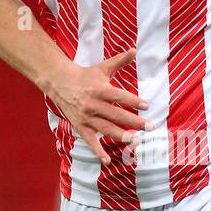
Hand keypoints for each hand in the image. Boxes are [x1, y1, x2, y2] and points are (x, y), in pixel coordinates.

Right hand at [46, 47, 150, 165]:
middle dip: (134, 121)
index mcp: (100, 89)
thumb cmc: (86, 75)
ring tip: (134, 140)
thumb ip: (120, 61)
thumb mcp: (103, 67)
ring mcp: (87, 117)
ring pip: (105, 128)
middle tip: (150, 127)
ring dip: (120, 135)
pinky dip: (98, 152)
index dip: (133, 101)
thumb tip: (135, 50)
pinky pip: (91, 141)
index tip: (147, 105)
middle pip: (116, 114)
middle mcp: (94, 104)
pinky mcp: (81, 126)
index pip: (120, 96)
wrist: (60, 83)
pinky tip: (108, 161)